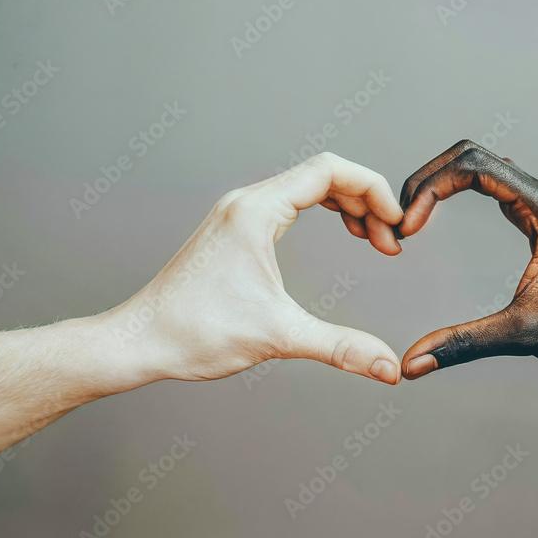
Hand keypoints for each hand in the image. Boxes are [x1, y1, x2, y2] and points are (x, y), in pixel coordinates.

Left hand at [104, 152, 404, 384]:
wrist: (141, 340)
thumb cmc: (193, 331)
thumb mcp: (278, 336)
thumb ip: (340, 347)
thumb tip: (388, 367)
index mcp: (256, 211)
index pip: (329, 170)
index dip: (373, 190)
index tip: (396, 225)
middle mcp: (246, 202)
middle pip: (323, 174)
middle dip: (365, 202)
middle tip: (389, 243)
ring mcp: (238, 214)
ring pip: (306, 187)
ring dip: (346, 207)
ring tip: (371, 240)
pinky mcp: (234, 230)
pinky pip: (289, 203)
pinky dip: (322, 213)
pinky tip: (338, 238)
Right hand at [397, 140, 537, 378]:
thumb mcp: (522, 336)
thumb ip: (464, 344)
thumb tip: (412, 363)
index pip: (477, 168)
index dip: (432, 188)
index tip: (409, 227)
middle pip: (474, 155)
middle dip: (429, 178)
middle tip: (400, 217)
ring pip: (482, 166)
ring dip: (442, 181)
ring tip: (412, 214)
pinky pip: (493, 186)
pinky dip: (459, 191)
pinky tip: (437, 214)